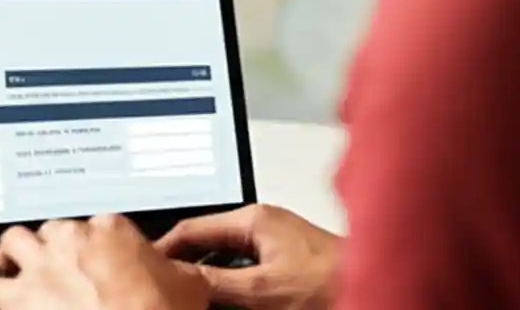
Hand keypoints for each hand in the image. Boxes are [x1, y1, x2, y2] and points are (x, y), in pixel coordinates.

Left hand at [0, 213, 209, 309]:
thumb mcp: (188, 287)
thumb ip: (178, 272)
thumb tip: (184, 274)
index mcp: (111, 229)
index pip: (100, 226)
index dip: (99, 246)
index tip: (102, 260)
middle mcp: (71, 240)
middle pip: (54, 230)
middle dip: (54, 246)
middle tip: (57, 263)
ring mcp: (41, 269)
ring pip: (13, 244)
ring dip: (10, 255)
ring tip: (6, 263)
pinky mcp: (17, 300)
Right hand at [156, 204, 342, 309]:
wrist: (374, 284)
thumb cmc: (332, 281)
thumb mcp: (263, 289)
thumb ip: (218, 282)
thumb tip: (182, 280)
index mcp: (255, 218)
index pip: (193, 226)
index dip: (165, 247)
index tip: (146, 265)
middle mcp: (265, 224)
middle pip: (209, 241)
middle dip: (186, 263)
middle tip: (165, 284)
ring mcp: (278, 241)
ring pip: (228, 257)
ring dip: (210, 275)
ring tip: (191, 295)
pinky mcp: (289, 260)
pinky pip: (248, 267)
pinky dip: (232, 282)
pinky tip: (226, 300)